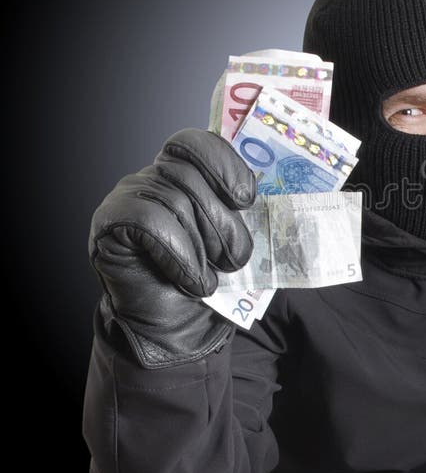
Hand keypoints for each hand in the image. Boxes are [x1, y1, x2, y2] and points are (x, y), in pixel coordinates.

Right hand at [88, 128, 255, 366]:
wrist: (172, 328)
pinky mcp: (109, 224)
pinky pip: (148, 220)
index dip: (223, 164)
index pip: (195, 144)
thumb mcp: (232, 239)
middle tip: (235, 259)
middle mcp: (152, 179)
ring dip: (201, 245)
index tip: (246, 199)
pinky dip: (178, 253)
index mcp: (182, 173)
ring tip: (210, 278)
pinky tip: (191, 279)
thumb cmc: (205, 280)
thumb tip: (270, 194)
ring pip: (172, 200)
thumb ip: (238, 211)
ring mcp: (127, 198)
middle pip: (188, 176)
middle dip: (220, 221)